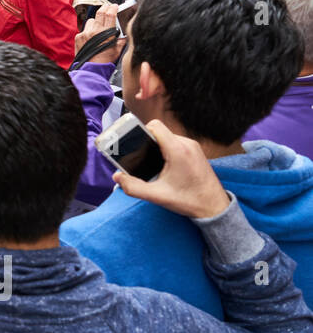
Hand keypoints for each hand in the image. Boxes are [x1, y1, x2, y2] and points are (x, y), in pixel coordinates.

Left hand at [74, 3, 122, 63]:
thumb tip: (124, 35)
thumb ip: (121, 40)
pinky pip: (84, 29)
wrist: (92, 69)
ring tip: (99, 28)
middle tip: (107, 7)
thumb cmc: (105, 61)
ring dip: (96, 22)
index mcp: (107, 33)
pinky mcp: (78, 37)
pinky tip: (91, 37)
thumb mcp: (118, 50)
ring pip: (91, 20)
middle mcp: (95, 31)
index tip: (114, 6)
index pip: (110, 15)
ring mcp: (85, 33)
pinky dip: (88, 31)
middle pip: (100, 13)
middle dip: (105, 8)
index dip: (113, 8)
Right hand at [113, 119, 230, 218]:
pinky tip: (164, 165)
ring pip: (167, 137)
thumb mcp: (157, 196)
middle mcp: (187, 144)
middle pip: (159, 132)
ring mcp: (193, 147)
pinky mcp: (196, 151)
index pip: (155, 126)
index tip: (133, 143)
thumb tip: (118, 177)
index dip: (140, 131)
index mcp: (178, 151)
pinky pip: (176, 142)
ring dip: (157, 146)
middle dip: (147, 142)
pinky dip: (167, 149)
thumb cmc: (190, 200)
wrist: (214, 206)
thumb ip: (133, 187)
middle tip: (140, 157)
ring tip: (153, 163)